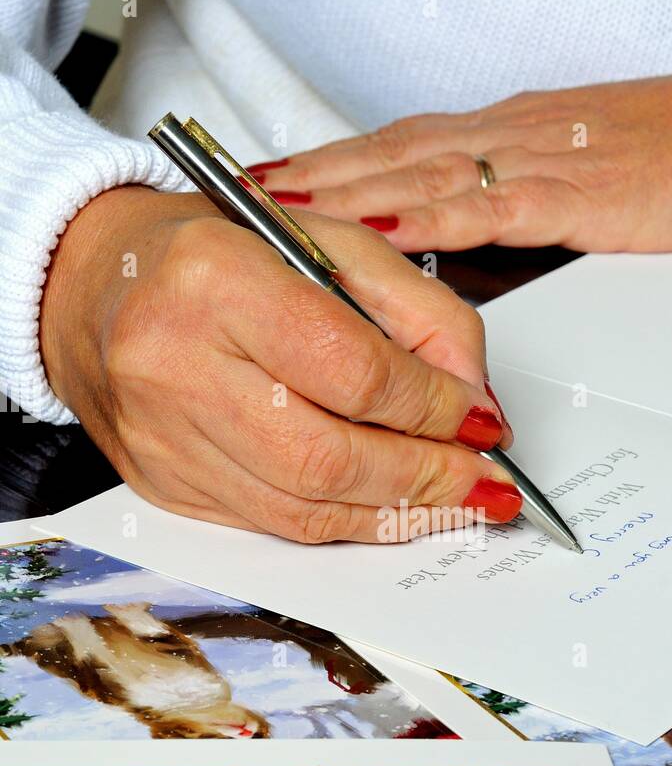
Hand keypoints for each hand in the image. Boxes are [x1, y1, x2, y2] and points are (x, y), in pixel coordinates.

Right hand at [39, 187, 519, 542]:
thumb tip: (475, 402)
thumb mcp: (327, 241)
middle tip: (484, 481)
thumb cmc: (212, 252)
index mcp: (215, 281)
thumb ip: (418, 311)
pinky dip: (347, 522)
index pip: (352, 370)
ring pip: (303, 510)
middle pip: (328, 458)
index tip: (480, 419)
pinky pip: (273, 525)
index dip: (433, 406)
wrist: (92, 283)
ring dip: (398, 514)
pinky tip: (391, 508)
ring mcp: (162, 439)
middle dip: (425, 477)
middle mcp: (175, 366)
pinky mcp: (163, 485)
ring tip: (456, 503)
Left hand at [249, 62, 671, 252]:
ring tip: (278, 209)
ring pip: (420, 173)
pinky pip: (488, 207)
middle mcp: (505, 141)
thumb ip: (504, 214)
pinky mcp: (574, 195)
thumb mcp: (568, 187)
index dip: (326, 165)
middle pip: (388, 155)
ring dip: (345, 190)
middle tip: (237, 197)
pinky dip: (427, 217)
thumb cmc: (667, 163)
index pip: (395, 148)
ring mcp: (535, 163)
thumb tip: (448, 259)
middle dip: (310, 178)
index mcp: (502, 139)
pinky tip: (379, 227)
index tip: (265, 185)